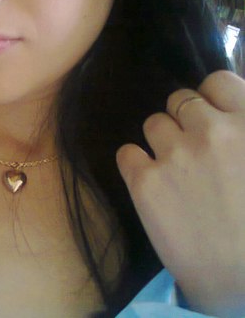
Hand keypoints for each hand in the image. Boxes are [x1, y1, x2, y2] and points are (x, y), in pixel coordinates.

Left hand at [116, 70, 244, 316]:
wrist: (242, 279)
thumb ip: (241, 128)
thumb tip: (223, 112)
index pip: (217, 81)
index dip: (209, 97)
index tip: (210, 115)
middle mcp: (212, 130)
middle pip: (180, 101)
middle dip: (184, 121)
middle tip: (193, 149)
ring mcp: (176, 154)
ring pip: (153, 124)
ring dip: (161, 141)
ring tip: (175, 170)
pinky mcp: (145, 181)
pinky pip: (127, 153)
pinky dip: (136, 165)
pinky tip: (151, 182)